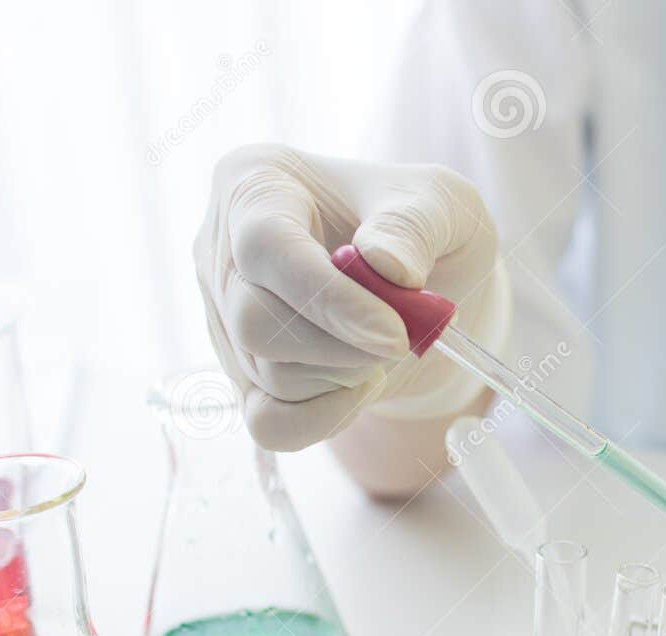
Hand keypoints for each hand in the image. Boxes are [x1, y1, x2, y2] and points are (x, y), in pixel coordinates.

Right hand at [194, 144, 508, 449]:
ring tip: (383, 347)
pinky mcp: (243, 375)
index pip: (266, 247)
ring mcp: (224, 316)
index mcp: (256, 183)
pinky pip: (268, 422)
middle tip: (401, 339)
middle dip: (342, 347)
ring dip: (344, 377)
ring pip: (265, 373)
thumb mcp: (443, 203)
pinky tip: (360, 389)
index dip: (330, 301)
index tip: (396, 335)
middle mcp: (222, 248)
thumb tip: (385, 265)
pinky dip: (324, 419)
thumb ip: (416, 226)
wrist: (429, 281)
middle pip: (255, 321)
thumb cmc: (424, 227)